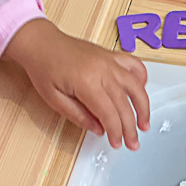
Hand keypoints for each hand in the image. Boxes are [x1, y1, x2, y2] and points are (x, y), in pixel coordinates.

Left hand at [3, 18, 149, 149]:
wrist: (40, 42)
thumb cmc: (43, 67)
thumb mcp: (54, 99)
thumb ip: (78, 116)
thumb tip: (99, 129)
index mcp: (86, 83)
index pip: (109, 114)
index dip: (115, 132)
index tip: (117, 143)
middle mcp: (102, 71)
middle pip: (124, 104)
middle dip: (130, 128)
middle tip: (132, 143)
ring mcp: (109, 61)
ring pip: (136, 86)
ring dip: (143, 107)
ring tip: (144, 124)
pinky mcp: (111, 55)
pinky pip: (135, 65)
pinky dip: (142, 78)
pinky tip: (141, 91)